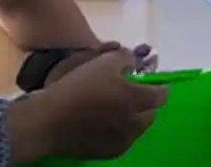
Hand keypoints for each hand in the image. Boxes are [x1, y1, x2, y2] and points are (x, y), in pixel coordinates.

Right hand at [10, 48, 166, 161]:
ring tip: (121, 110)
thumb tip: (133, 61)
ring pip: (138, 129)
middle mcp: (135, 123)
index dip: (159, 86)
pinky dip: (121, 131)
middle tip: (134, 94)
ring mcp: (123, 141)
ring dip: (135, 118)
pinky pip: (123, 140)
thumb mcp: (105, 61)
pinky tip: (108, 124)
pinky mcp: (108, 153)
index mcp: (138, 100)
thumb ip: (125, 58)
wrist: (50, 120)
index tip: (153, 82)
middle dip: (147, 103)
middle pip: (151, 114)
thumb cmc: (79, 87)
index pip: (161, 95)